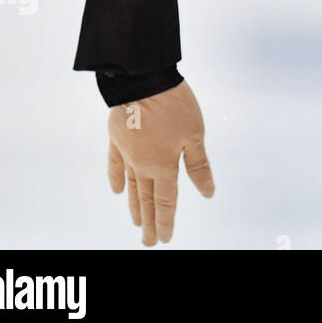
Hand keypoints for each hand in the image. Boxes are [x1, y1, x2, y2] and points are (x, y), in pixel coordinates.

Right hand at [107, 80, 213, 245]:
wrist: (143, 80)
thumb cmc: (175, 106)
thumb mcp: (195, 135)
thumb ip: (198, 166)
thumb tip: (207, 193)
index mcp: (164, 165)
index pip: (166, 201)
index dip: (166, 221)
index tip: (165, 239)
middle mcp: (143, 164)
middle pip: (146, 199)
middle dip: (149, 222)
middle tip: (149, 242)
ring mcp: (127, 153)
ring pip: (131, 186)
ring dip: (134, 206)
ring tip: (137, 223)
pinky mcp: (117, 138)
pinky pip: (115, 164)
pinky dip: (116, 178)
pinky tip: (117, 190)